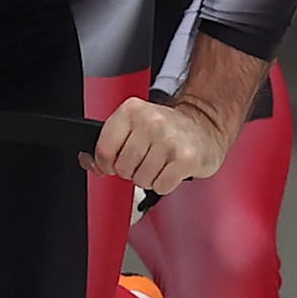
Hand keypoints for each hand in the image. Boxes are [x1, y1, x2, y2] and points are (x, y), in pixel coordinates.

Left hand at [86, 97, 230, 194]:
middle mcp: (151, 121)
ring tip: (161, 162)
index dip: (107, 164)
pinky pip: (160, 186)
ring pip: (140, 180)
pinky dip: (164, 184)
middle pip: (122, 168)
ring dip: (149, 177)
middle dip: (132, 170)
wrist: (206, 126)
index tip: (115, 162)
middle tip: (147, 159)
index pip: (103, 150)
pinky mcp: (186, 158)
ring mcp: (170, 139)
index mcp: (131, 111)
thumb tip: (90, 163)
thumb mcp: (132, 127)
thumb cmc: (165, 130)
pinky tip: (171, 169)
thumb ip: (106, 144)